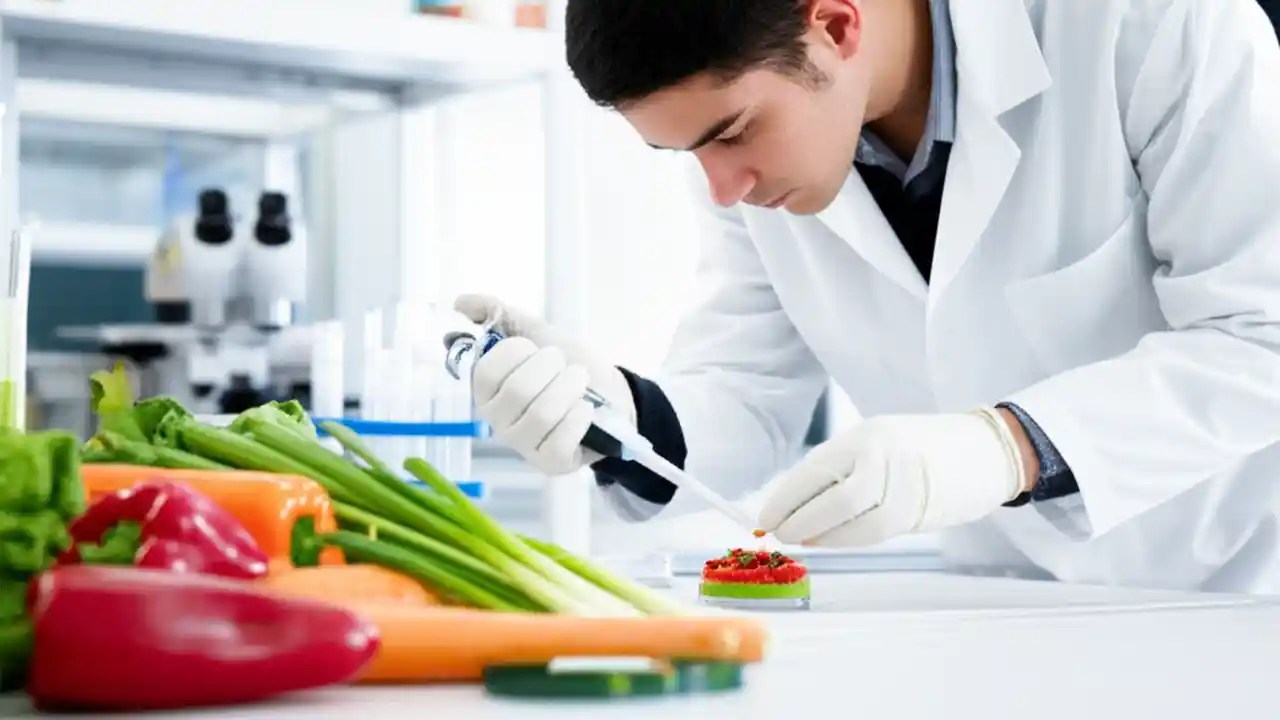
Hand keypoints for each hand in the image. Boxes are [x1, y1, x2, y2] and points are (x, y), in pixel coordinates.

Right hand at [454, 294, 634, 475]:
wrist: (612, 391)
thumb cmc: (568, 364)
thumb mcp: (536, 332)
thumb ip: (497, 314)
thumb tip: (460, 302)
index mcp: (486, 389)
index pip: (486, 370)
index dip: (518, 352)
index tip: (536, 350)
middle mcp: (497, 420)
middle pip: (517, 391)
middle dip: (551, 368)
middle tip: (565, 366)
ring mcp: (522, 445)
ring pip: (542, 413)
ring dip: (569, 389)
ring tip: (579, 383)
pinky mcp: (549, 463)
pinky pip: (559, 440)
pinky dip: (578, 417)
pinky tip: (584, 410)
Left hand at [757, 409, 1029, 546]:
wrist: (984, 450)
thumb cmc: (921, 447)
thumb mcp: (879, 441)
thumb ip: (842, 467)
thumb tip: (793, 500)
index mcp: (867, 435)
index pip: (816, 469)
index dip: (785, 497)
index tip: (763, 517)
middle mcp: (885, 456)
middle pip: (831, 496)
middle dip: (797, 519)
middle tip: (776, 532)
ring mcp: (905, 484)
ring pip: (852, 518)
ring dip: (819, 535)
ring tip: (799, 538)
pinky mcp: (920, 511)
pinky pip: (873, 532)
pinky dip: (845, 540)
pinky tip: (828, 540)